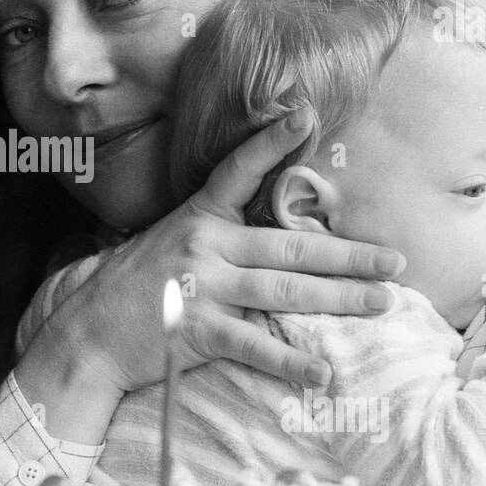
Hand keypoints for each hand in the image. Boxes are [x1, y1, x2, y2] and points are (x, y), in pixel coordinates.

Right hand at [31, 109, 405, 395]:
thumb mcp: (173, 241)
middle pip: (291, 246)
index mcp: (200, 216)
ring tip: (382, 304)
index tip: (306, 113)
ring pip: (285, 291)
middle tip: (397, 261)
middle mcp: (205, 244)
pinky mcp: (195, 329)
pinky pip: (253, 344)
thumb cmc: (137, 286)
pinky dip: (290, 361)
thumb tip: (278, 234)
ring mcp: (202, 286)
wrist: (89, 331)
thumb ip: (220, 233)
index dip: (272, 142)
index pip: (239, 171)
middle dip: (350, 255)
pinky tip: (323, 372)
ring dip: (340, 299)